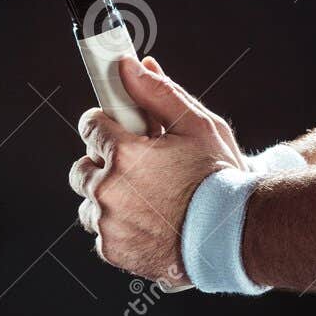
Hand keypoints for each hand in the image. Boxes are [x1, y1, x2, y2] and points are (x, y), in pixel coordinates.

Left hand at [70, 57, 244, 286]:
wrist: (233, 236)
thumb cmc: (220, 179)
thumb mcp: (197, 126)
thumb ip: (158, 93)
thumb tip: (131, 66)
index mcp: (125, 154)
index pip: (89, 125)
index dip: (104, 124)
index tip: (114, 128)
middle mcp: (109, 188)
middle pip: (82, 167)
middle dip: (103, 163)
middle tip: (135, 167)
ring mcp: (108, 222)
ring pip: (89, 202)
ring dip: (107, 197)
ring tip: (143, 198)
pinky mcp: (113, 249)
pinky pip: (101, 232)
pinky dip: (117, 227)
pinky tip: (146, 222)